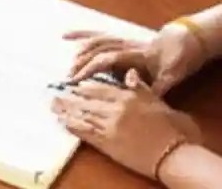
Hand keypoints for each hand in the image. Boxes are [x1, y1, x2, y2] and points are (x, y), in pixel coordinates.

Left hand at [52, 70, 189, 178]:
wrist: (175, 155)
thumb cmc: (174, 129)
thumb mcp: (159, 102)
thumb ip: (141, 88)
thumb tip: (129, 73)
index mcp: (128, 96)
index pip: (100, 86)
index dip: (85, 83)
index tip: (73, 81)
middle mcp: (115, 108)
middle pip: (86, 98)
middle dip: (70, 95)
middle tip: (56, 91)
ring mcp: (109, 125)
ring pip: (82, 113)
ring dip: (65, 108)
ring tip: (52, 104)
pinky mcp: (106, 143)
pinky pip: (84, 131)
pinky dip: (71, 125)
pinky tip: (61, 121)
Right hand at [66, 22, 209, 94]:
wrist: (182, 44)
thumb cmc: (175, 62)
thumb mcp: (171, 76)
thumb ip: (157, 86)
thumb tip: (143, 96)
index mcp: (136, 53)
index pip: (107, 59)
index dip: (91, 68)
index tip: (77, 80)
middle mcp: (125, 43)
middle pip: (97, 50)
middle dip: (81, 64)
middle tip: (70, 79)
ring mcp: (121, 39)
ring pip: (95, 42)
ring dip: (80, 54)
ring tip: (70, 68)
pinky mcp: (118, 38)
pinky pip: (97, 34)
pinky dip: (81, 34)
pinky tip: (65, 36)